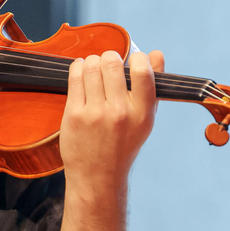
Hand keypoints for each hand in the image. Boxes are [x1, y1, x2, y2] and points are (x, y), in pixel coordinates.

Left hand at [55, 49, 164, 230]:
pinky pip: (75, 77)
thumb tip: (156, 54)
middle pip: (112, 63)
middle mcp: (119, 112)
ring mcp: (95, 114)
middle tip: (108, 64)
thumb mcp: (144, 119)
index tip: (133, 60)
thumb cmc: (123, 144)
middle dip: (110, 58)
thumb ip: (151, 86)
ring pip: (91, 66)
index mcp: (142, 113)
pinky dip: (78, 68)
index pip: (143, 72)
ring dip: (92, 62)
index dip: (137, 58)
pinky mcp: (74, 115)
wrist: (97, 176)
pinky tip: (81, 72)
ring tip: (94, 68)